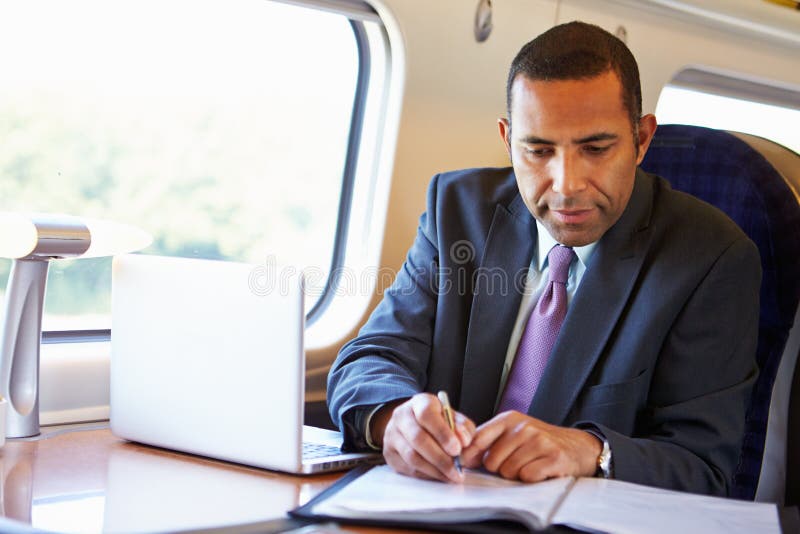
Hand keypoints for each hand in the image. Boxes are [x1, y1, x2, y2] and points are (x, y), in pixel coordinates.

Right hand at [371, 393, 474, 482]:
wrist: (412, 424)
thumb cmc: (437, 421)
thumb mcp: (453, 418)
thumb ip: (463, 427)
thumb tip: (463, 441)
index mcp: (419, 403)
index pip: (427, 415)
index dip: (442, 433)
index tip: (457, 449)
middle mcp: (401, 416)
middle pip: (418, 438)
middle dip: (440, 458)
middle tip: (457, 470)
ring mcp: (392, 435)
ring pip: (412, 456)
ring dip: (435, 470)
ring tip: (451, 476)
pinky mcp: (389, 454)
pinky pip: (408, 468)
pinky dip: (427, 475)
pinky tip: (440, 476)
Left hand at [461, 411, 600, 481]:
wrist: (577, 447)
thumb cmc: (540, 442)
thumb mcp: (514, 433)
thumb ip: (488, 441)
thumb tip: (463, 457)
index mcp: (509, 419)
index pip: (478, 438)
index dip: (470, 455)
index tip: (468, 464)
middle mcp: (523, 427)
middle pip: (491, 461)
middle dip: (500, 468)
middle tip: (515, 463)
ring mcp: (539, 441)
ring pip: (508, 471)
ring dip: (516, 475)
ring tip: (529, 465)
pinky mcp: (553, 457)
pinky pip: (527, 476)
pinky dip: (531, 479)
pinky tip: (540, 470)